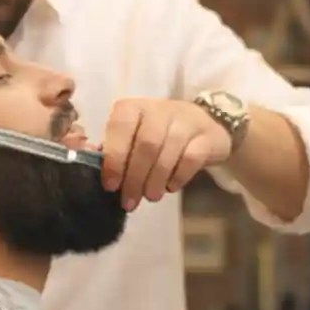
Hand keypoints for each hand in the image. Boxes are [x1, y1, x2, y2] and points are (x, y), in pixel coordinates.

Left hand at [101, 97, 231, 210]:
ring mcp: (186, 120)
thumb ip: (117, 152)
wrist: (203, 125)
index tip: (111, 186)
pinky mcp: (207, 135)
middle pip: (145, 144)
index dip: (114, 158)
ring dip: (155, 179)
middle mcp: (159, 109)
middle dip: (135, 178)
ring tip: (150, 197)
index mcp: (133, 108)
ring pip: (167, 151)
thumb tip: (103, 175)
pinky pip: (191, 158)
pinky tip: (171, 187)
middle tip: (130, 202)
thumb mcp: (134, 137)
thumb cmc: (158, 135)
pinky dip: (178, 176)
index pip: (120, 127)